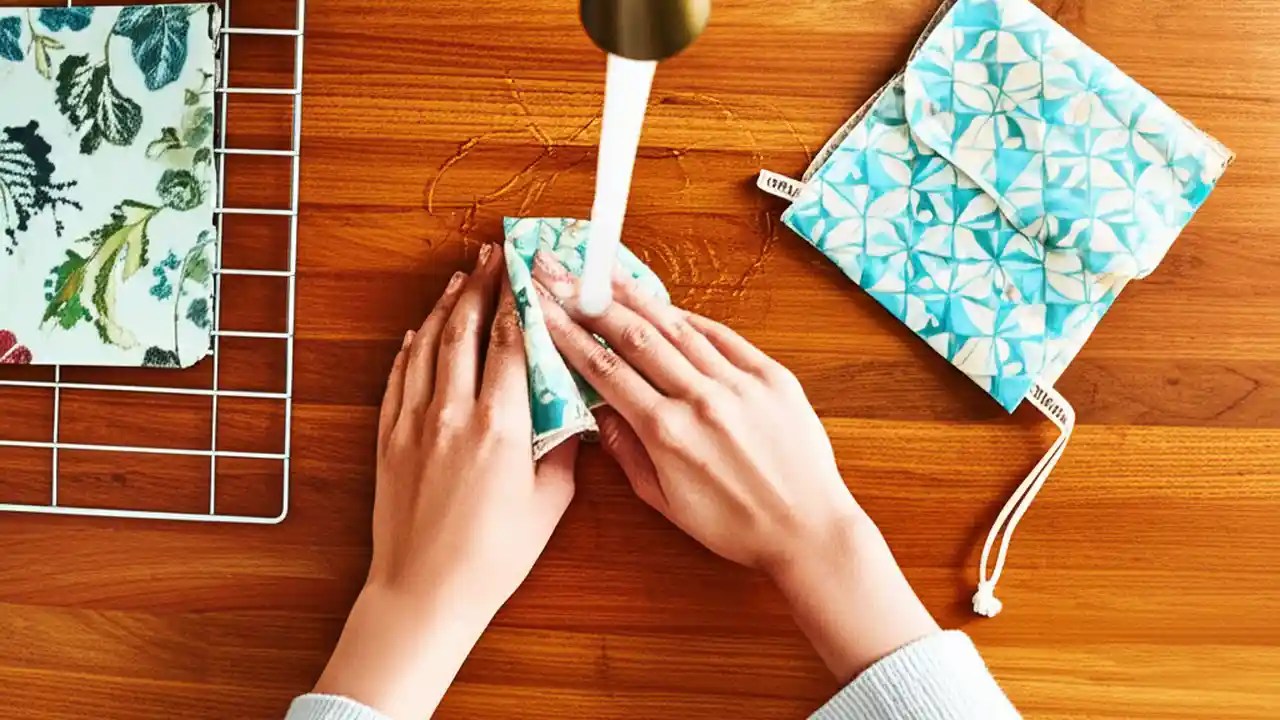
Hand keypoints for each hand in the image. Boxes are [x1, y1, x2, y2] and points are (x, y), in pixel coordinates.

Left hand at [314, 244, 577, 718]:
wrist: (424, 590)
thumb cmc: (493, 556)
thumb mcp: (549, 503)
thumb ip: (562, 451)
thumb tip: (571, 417)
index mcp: (499, 425)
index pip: (510, 341)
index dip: (519, 298)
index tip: (527, 268)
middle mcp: (452, 412)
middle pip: (466, 329)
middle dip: (482, 284)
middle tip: (494, 253)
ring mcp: (414, 421)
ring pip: (428, 344)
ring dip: (446, 305)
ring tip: (462, 276)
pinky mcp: (388, 438)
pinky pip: (398, 376)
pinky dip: (411, 346)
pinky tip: (420, 330)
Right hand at [533, 254, 937, 681]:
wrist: (808, 529)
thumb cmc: (734, 525)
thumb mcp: (665, 502)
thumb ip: (626, 452)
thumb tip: (598, 409)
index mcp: (667, 432)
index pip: (604, 370)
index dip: (568, 335)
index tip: (542, 309)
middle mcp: (700, 399)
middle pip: (635, 336)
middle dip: (591, 303)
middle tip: (561, 276)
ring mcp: (739, 382)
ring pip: (677, 327)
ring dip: (636, 297)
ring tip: (604, 274)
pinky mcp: (772, 375)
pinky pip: (722, 336)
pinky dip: (689, 318)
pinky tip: (664, 305)